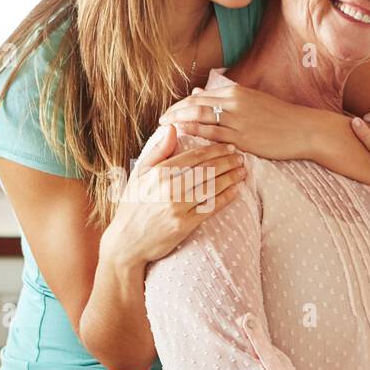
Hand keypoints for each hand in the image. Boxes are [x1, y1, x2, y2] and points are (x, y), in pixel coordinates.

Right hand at [100, 124, 247, 268]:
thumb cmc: (132, 205)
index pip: (194, 156)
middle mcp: (169, 188)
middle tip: (241, 156)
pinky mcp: (184, 225)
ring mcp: (178, 207)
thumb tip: (173, 127)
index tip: (229, 146)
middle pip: (206, 170)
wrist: (126, 241)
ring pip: (211, 187)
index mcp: (159, 173)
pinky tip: (236, 191)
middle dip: (227, 161)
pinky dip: (226, 198)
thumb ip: (158, 151)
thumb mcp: (139, 173)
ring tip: (243, 171)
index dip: (215, 150)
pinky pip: (210, 208)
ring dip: (231, 177)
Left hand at [158, 83, 311, 160]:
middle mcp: (234, 103)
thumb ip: (225, 98)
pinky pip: (213, 135)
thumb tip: (198, 93)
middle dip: (174, 112)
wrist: (303, 129)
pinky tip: (184, 138)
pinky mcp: (243, 138)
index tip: (168, 112)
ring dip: (180, 122)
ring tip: (165, 129)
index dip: (180, 104)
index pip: (199, 96)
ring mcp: (238, 120)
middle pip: (194, 105)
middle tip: (160, 121)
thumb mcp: (252, 100)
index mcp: (235, 92)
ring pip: (200, 117)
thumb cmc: (279, 117)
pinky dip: (196, 134)